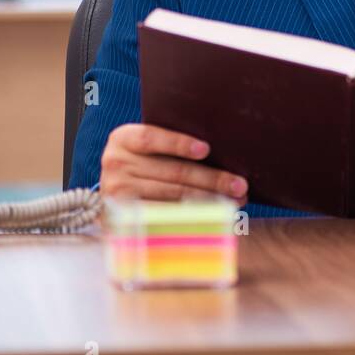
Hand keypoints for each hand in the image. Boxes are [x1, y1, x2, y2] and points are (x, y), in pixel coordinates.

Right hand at [101, 123, 247, 203]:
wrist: (114, 194)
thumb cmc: (146, 164)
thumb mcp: (150, 149)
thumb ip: (173, 145)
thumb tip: (223, 150)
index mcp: (124, 138)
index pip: (152, 138)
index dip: (179, 143)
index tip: (206, 149)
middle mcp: (115, 163)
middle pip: (172, 171)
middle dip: (212, 179)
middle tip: (240, 185)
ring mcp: (116, 191)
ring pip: (174, 195)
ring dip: (210, 199)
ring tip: (236, 201)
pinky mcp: (124, 216)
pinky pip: (166, 215)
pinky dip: (193, 215)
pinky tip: (215, 215)